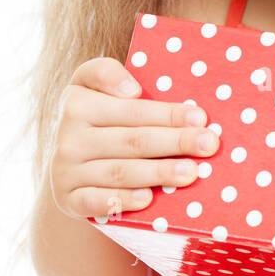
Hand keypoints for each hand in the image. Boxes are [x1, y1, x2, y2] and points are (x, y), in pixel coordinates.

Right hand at [50, 56, 220, 221]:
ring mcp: (66, 170)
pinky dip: (122, 200)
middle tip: (208, 144)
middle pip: (132, 140)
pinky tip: (148, 198)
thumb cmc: (98, 120)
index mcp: (77, 103)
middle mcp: (68, 136)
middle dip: (174, 142)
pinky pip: (96, 201)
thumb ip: (107, 74)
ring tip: (191, 172)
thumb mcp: (93, 86)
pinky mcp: (68, 199)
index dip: (166, 113)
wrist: (66, 165)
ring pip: (119, 171)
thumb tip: (132, 89)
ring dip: (158, 172)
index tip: (200, 118)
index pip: (131, 110)